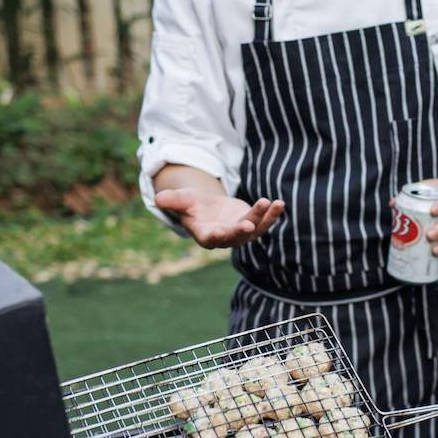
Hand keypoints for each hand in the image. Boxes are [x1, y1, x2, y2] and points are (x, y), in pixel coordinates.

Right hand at [154, 188, 284, 249]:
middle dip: (241, 230)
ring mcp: (240, 233)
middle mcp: (225, 238)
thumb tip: (157, 198)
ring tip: (270, 202)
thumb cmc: (193, 205)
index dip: (215, 236)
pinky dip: (273, 214)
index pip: (210, 238)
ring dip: (263, 217)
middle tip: (248, 223)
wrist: (209, 208)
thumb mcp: (182, 200)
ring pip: (253, 228)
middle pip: (234, 236)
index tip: (219, 232)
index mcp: (205, 235)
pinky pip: (264, 222)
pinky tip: (280, 203)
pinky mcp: (252, 226)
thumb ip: (172, 200)